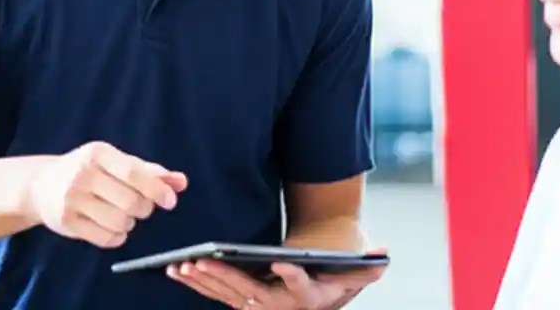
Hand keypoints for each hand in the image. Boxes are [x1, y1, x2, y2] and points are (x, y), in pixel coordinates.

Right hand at [24, 141, 187, 248]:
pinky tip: (111, 227)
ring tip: (122, 215)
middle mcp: (83, 174)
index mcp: (99, 154)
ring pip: (120, 223)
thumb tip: (181, 182)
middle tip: (140, 207)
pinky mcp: (66, 222)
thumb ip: (149, 171)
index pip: (135, 174)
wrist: (41, 184)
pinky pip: (105, 238)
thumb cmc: (88, 170)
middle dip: (144, 209)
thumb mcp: (116, 162)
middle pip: (131, 202)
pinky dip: (117, 237)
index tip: (170, 201)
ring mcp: (72, 199)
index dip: (157, 190)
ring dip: (129, 224)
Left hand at [167, 252, 386, 309]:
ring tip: (183, 264)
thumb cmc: (333, 278)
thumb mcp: (353, 274)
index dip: (294, 277)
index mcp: (310, 298)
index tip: (284, 263)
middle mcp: (282, 308)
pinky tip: (178, 269)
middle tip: (203, 260)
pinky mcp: (242, 303)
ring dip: (204, 280)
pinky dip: (197, 282)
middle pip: (251, 293)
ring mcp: (259, 307)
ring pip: (228, 295)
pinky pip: (217, 294)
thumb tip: (381, 255)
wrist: (318, 295)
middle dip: (225, 277)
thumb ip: (365, 267)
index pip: (302, 289)